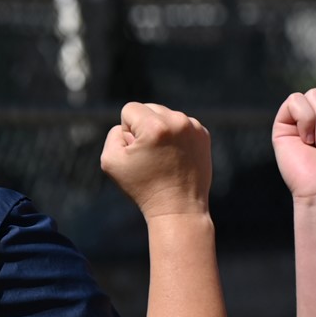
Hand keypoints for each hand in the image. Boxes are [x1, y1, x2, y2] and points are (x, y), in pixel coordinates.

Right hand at [99, 101, 211, 219]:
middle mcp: (178, 121)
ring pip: (166, 116)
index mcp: (155, 126)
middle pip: (149, 108)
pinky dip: (175, 137)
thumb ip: (113, 134)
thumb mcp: (111, 161)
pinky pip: (181, 125)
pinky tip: (176, 157)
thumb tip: (128, 126)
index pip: (130, 109)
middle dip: (144, 128)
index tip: (137, 152)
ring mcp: (194, 127)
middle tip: (150, 156)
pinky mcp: (204, 135)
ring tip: (164, 158)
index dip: (127, 131)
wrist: (179, 208)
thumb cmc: (143, 187)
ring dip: (160, 131)